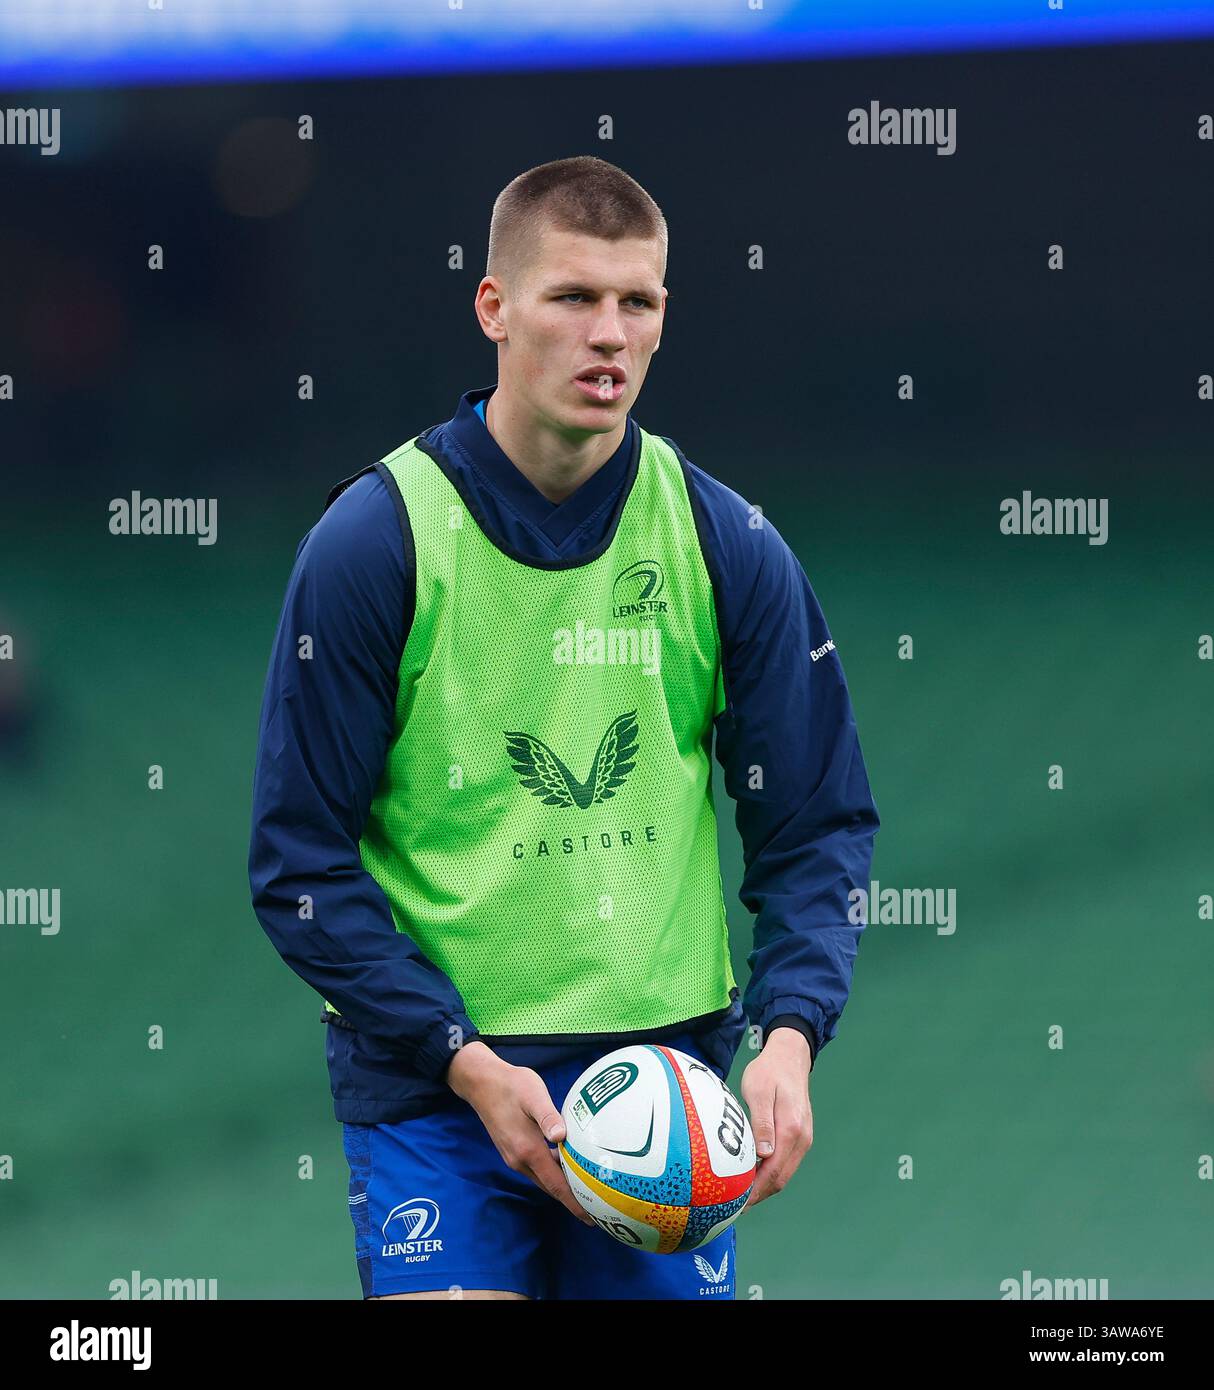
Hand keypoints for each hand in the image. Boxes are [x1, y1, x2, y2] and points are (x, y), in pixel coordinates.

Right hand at [447, 1042, 595, 1226]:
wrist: (481, 1083)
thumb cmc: (511, 1085)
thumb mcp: (533, 1095)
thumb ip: (548, 1116)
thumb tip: (561, 1136)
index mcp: (528, 1150)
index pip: (556, 1185)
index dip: (574, 1203)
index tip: (591, 1218)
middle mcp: (520, 1159)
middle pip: (551, 1187)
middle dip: (572, 1200)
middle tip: (597, 1209)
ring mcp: (514, 1156)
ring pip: (544, 1177)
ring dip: (563, 1185)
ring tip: (586, 1189)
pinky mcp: (513, 1149)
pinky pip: (537, 1167)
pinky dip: (553, 1171)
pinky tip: (567, 1162)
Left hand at [738, 1026, 813, 1209]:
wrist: (790, 1056)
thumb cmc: (769, 1071)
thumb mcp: (759, 1091)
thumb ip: (762, 1123)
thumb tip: (763, 1155)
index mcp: (792, 1130)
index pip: (774, 1172)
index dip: (755, 1191)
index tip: (736, 1204)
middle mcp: (801, 1139)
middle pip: (780, 1179)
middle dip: (758, 1195)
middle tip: (732, 1207)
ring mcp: (803, 1139)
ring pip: (783, 1173)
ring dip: (763, 1187)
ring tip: (738, 1196)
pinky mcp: (799, 1136)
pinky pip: (784, 1163)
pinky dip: (769, 1174)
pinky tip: (751, 1176)